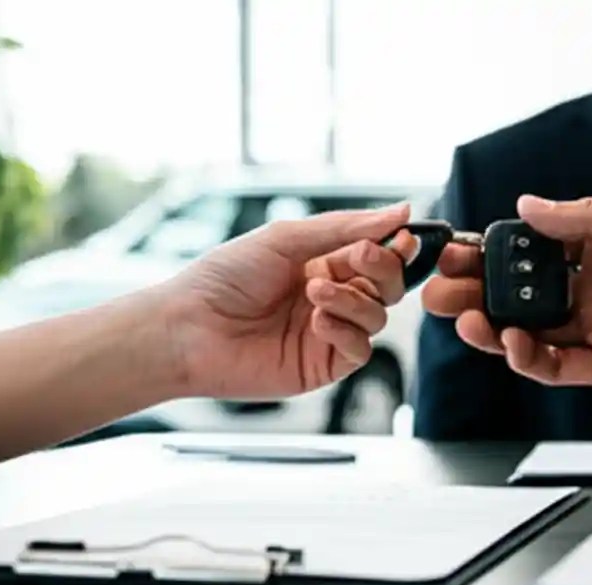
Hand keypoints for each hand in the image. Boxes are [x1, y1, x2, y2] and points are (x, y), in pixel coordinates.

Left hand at [160, 205, 417, 397]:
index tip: (402, 236)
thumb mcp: (287, 238)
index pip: (376, 254)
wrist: (188, 328)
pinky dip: (346, 332)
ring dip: (353, 300)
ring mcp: (329, 333)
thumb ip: (347, 227)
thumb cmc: (224, 278)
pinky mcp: (323, 365)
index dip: (393, 247)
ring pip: (377, 316)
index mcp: (322, 264)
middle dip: (383, 270)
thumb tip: (401, 212)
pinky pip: (361, 349)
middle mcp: (330, 298)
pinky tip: (316, 322)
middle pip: (387, 286)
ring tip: (315, 294)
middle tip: (360, 259)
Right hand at [422, 196, 591, 393]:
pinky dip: (530, 359)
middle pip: (520, 292)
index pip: (533, 246)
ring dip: (490, 327)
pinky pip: (559, 367)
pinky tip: (513, 344)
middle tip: (439, 292)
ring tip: (462, 319)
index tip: (458, 249)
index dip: (493, 249)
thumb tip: (530, 204)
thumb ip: (590, 220)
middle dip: (476, 291)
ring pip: (530, 331)